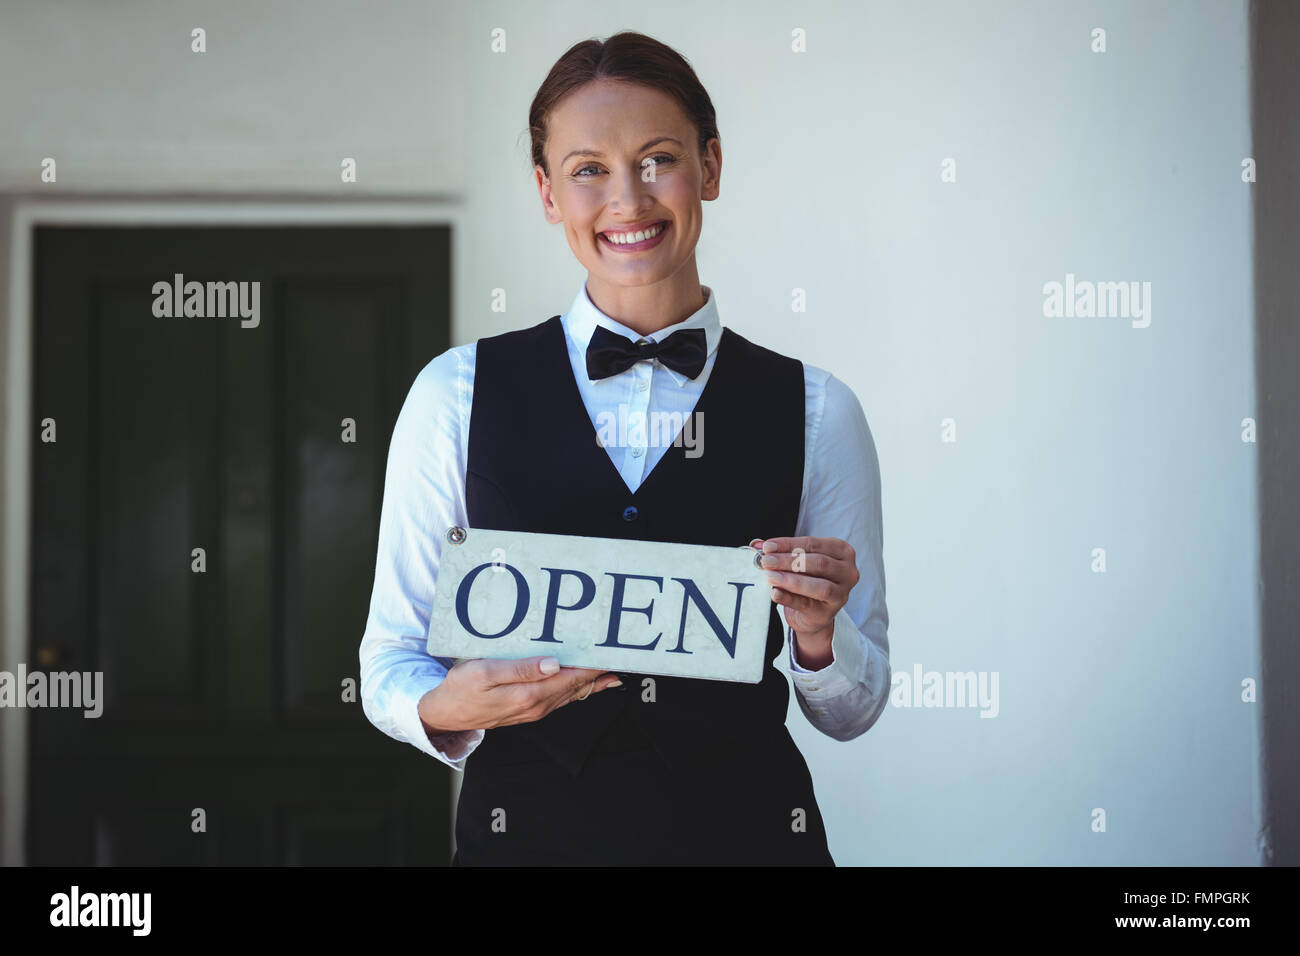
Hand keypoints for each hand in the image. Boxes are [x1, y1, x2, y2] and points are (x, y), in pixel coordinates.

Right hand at [417, 657, 622, 734]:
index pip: (572, 678)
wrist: (444, 714)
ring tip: (613, 669)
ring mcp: (533, 710)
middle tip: (622, 657)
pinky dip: (577, 688)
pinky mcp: (528, 709)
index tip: (613, 653)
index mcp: (529, 695)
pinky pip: (561, 698)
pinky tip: (587, 682)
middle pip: (577, 687)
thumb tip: (553, 664)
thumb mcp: (484, 673)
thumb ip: (520, 669)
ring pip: (571, 694)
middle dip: (599, 673)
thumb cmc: (460, 689)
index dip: (594, 666)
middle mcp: (536, 706)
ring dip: (592, 682)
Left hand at [749, 536, 858, 644]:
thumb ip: (780, 551)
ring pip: (819, 585)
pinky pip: (807, 604)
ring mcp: (841, 594)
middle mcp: (847, 572)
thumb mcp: (797, 561)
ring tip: (770, 576)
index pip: (813, 544)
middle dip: (789, 561)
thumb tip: (756, 544)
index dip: (788, 544)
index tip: (767, 546)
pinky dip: (789, 598)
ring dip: (791, 580)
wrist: (813, 612)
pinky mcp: (827, 613)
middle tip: (766, 561)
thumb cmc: (807, 579)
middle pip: (818, 562)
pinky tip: (775, 593)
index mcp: (842, 551)